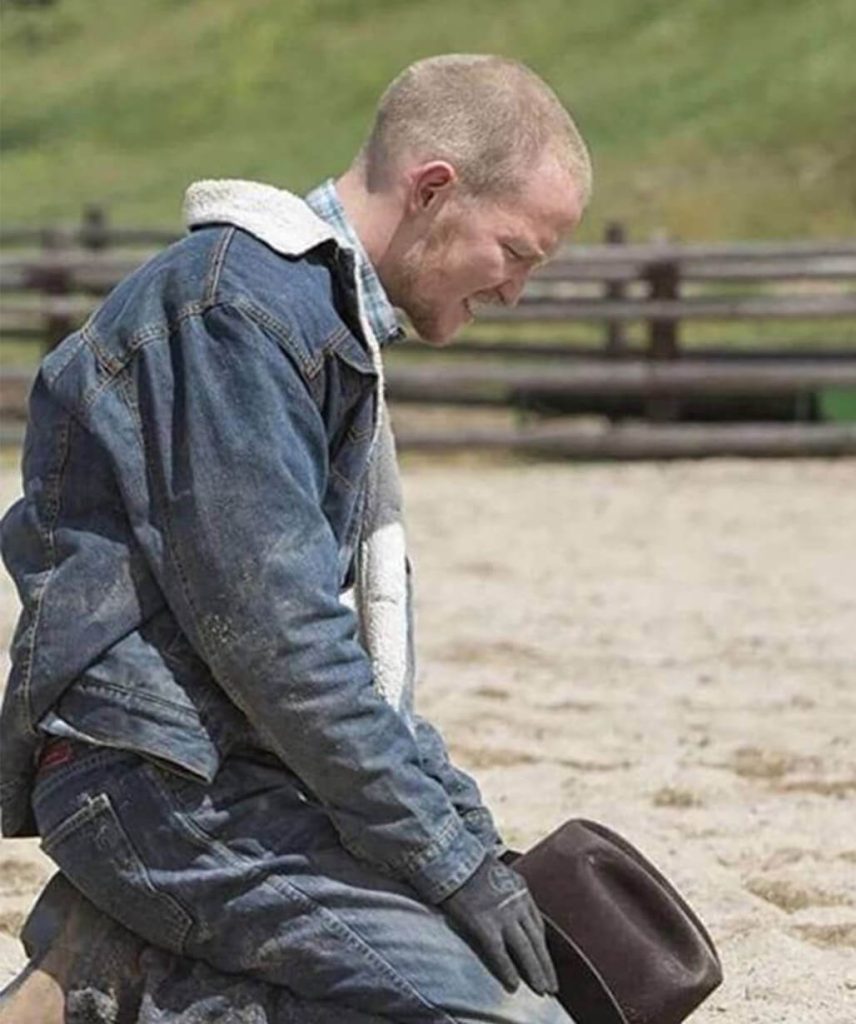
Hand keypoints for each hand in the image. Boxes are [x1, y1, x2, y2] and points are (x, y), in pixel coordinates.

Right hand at [440, 854, 557, 995]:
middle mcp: (517, 903)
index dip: (543, 946)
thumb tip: (508, 903)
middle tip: (552, 986)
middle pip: (536, 940)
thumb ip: (507, 890)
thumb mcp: (498, 871)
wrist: (451, 857)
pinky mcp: (484, 925)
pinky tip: (513, 986)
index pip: (537, 924)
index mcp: (521, 889)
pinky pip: (500, 954)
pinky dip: (508, 971)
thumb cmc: (468, 864)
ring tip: (541, 990)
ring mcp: (502, 915)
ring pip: (525, 950)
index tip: (546, 961)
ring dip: (535, 973)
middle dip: (545, 965)